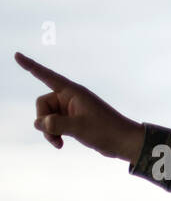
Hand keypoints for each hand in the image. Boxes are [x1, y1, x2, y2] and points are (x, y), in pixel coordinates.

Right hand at [14, 51, 145, 161]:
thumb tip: (39, 123)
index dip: (31, 66)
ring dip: (48, 131)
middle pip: (42, 104)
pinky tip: (60, 145)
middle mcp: (70, 98)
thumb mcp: (79, 127)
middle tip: (53, 135)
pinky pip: (54, 125)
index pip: (47, 76)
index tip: (16, 55)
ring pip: (46, 117)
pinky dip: (54, 135)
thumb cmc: (106, 131)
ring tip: (58, 143)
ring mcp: (71, 110)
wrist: (124, 143)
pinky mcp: (72, 121)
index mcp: (73, 92)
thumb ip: (56, 124)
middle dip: (43, 120)